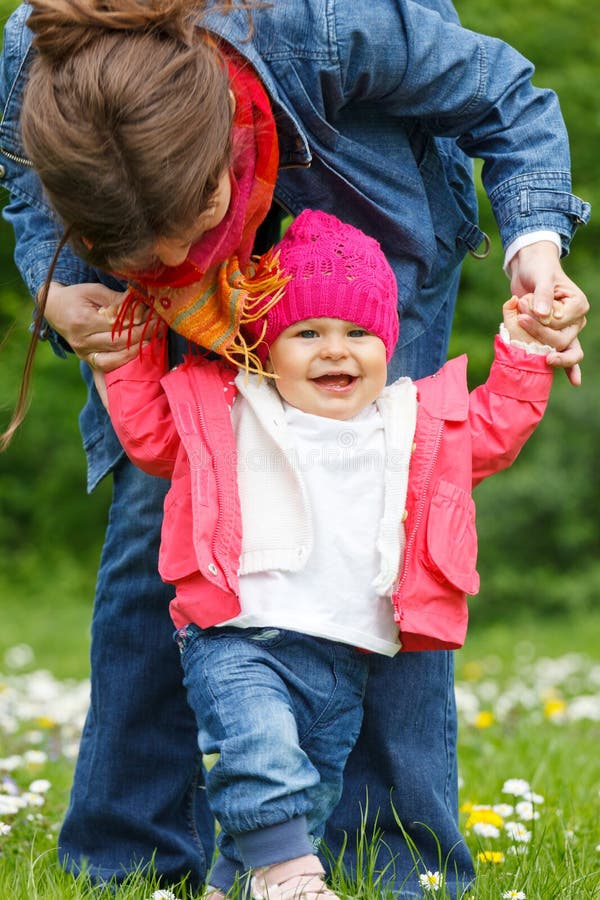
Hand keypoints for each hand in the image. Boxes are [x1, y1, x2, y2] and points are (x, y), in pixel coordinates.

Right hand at [43, 282, 149, 372]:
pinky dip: (115, 380)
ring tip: (153, 343)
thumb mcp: (94, 291)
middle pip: (118, 343)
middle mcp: (82, 341)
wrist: (53, 308)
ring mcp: (84, 354)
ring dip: (136, 353)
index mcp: (83, 321)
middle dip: (142, 336)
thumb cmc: (76, 297)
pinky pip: (102, 374)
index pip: (116, 325)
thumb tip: (141, 305)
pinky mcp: (87, 361)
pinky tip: (129, 384)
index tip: (155, 316)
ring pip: (114, 360)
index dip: (137, 322)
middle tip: (159, 328)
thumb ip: (117, 300)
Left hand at [508, 242, 587, 385]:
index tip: (526, 309)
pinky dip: (569, 368)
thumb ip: (543, 295)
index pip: (561, 324)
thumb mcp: (541, 278)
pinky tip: (575, 382)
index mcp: (578, 305)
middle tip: (521, 320)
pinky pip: (565, 353)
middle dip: (540, 334)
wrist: (530, 269)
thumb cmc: (538, 270)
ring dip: (554, 356)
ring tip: (547, 361)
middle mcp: (576, 320)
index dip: (543, 323)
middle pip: (561, 340)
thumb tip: (543, 315)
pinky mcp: (554, 334)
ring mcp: (567, 329)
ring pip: (565, 350)